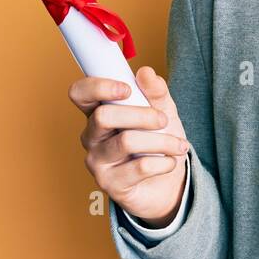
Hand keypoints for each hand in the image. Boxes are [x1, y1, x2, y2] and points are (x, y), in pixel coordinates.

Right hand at [69, 65, 190, 227]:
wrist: (167, 185)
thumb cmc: (157, 144)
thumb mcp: (163, 112)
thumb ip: (156, 92)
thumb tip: (146, 73)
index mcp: (98, 112)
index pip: (80, 93)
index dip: (98, 87)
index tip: (127, 89)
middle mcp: (91, 136)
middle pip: (103, 116)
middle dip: (141, 115)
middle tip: (164, 120)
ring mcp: (98, 162)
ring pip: (126, 141)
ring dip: (160, 141)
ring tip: (179, 145)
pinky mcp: (110, 184)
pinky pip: (139, 167)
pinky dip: (163, 162)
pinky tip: (170, 162)